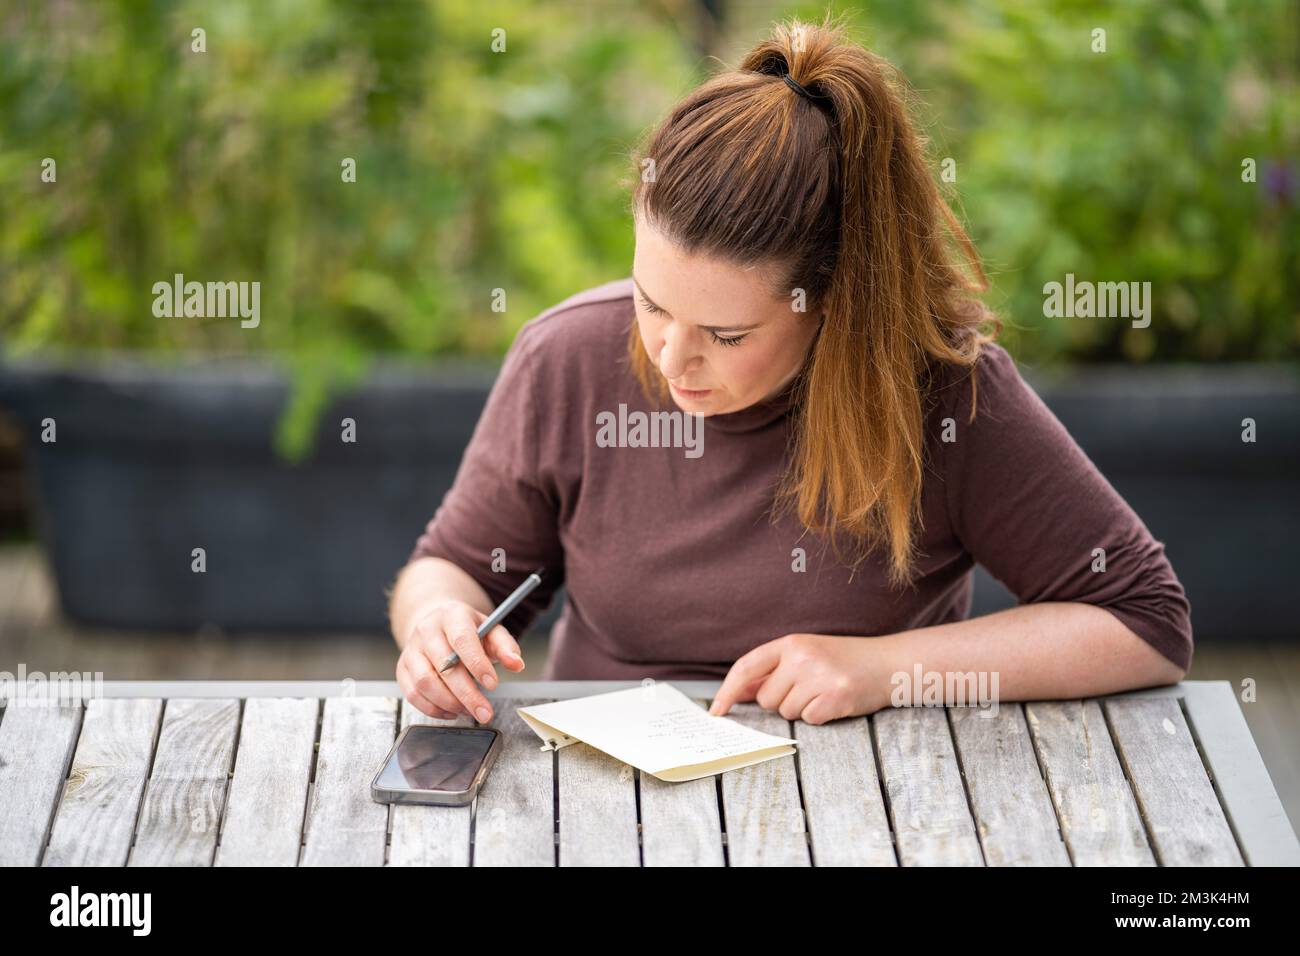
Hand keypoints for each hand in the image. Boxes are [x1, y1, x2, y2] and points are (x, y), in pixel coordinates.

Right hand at [396, 599, 524, 721]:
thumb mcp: (490, 630)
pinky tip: (452, 711)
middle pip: (443, 667)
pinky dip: (433, 708)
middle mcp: (427, 630)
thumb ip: (506, 646)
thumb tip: (516, 664)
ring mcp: (411, 650)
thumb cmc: (467, 630)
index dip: (477, 664)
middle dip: (467, 694)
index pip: (462, 640)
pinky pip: (412, 694)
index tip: (493, 684)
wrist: (436, 623)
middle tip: (485, 712)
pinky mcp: (402, 669)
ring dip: (449, 703)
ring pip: (424, 683)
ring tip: (469, 711)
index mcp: (451, 615)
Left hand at [707, 633, 893, 723]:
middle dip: (781, 701)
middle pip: (766, 698)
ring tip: (823, 693)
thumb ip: (772, 671)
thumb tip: (738, 692)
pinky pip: (808, 720)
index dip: (728, 690)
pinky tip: (834, 702)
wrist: (887, 664)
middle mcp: (802, 658)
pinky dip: (819, 717)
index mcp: (791, 643)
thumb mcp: (806, 656)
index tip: (717, 710)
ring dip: (801, 709)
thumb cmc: (843, 661)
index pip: (747, 667)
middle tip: (808, 689)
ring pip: (785, 712)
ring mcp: (819, 677)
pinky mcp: (834, 697)